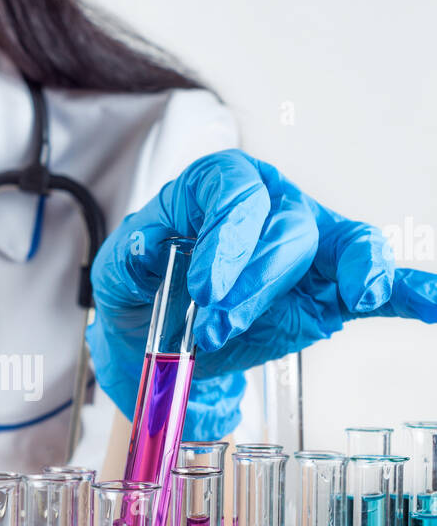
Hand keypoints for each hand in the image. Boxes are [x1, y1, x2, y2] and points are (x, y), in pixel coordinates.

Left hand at [88, 149, 436, 417]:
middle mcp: (270, 205)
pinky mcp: (333, 286)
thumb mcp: (121, 273)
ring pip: (342, 246)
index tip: (208, 289)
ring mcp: (310, 244)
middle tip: (219, 327)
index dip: (227, 236)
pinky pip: (380, 282)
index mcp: (216, 188)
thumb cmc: (147, 291)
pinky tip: (432, 303)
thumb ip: (132, 256)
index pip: (233, 190)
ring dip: (345, 279)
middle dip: (257, 282)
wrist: (164, 337)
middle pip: (285, 227)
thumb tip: (149, 241)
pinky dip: (410, 291)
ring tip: (358, 296)